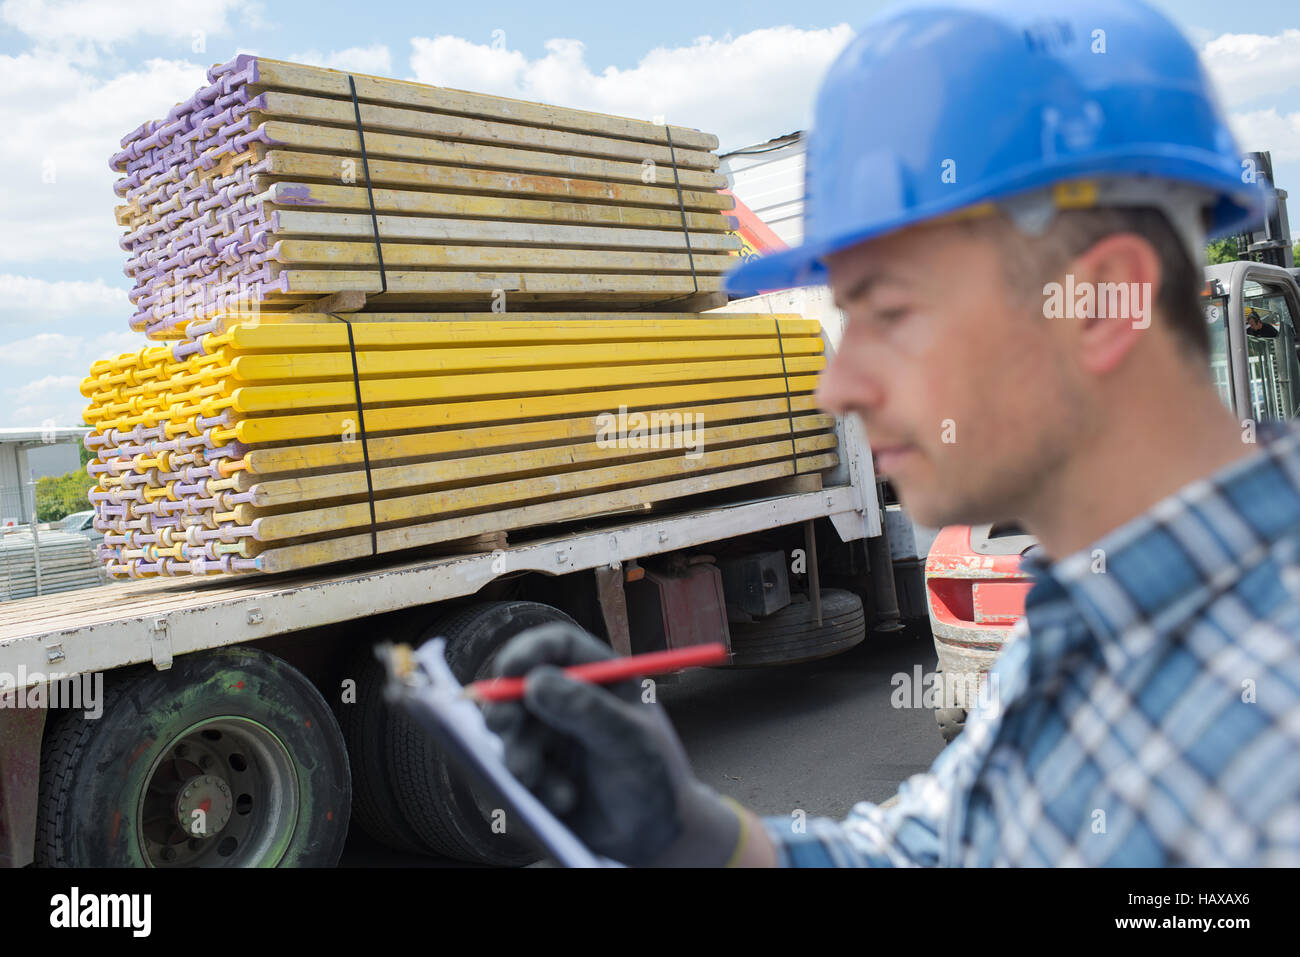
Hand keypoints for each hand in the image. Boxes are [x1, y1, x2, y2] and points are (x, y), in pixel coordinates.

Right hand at [483, 622, 741, 865]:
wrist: (651, 835)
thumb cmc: (654, 778)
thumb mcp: (629, 740)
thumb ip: (586, 709)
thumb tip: (535, 681)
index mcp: (600, 676)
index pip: (557, 645)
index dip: (530, 650)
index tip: (510, 668)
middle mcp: (569, 699)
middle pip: (519, 682)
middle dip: (504, 702)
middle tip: (499, 723)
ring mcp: (549, 734)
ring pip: (510, 729)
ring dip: (521, 756)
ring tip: (554, 788)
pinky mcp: (536, 769)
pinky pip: (512, 769)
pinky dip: (531, 786)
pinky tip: (564, 802)